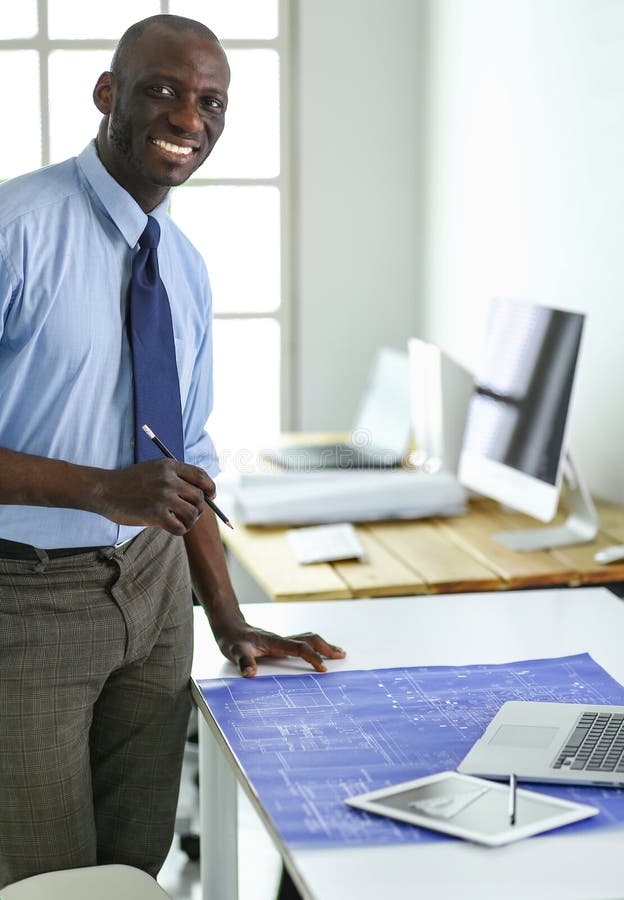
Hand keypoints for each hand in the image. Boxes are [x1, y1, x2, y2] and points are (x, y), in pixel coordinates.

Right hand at [94, 459, 215, 534]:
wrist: (104, 490)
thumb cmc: (129, 482)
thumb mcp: (153, 469)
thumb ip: (174, 477)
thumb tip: (199, 494)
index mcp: (170, 466)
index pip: (201, 476)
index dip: (210, 488)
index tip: (211, 496)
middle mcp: (169, 480)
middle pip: (200, 497)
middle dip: (199, 507)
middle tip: (191, 513)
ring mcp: (163, 497)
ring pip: (193, 513)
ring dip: (190, 520)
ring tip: (181, 521)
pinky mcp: (156, 514)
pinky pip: (180, 527)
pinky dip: (180, 530)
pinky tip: (172, 527)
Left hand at [215, 620, 346, 677]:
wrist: (229, 627)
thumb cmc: (232, 639)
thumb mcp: (235, 651)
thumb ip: (243, 661)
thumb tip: (249, 673)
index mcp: (275, 642)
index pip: (299, 648)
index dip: (312, 657)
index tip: (323, 668)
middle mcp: (282, 640)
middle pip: (310, 639)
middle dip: (327, 647)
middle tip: (342, 656)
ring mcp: (282, 641)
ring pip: (308, 639)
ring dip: (324, 645)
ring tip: (338, 652)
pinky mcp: (280, 644)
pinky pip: (303, 643)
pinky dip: (315, 646)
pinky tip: (318, 652)